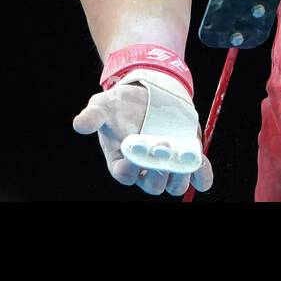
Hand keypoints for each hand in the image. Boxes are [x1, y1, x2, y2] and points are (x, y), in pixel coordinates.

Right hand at [73, 74, 213, 196]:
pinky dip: (202, 175)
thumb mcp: (104, 105)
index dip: (129, 169)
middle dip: (158, 172)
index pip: (124, 174)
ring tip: (183, 157)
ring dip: (180, 175)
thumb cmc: (121, 106)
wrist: (148, 96)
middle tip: (162, 151)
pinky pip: (197, 178)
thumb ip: (93, 116)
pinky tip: (200, 163)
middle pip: (152, 184)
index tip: (133, 153)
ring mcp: (167, 167)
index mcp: (121, 162)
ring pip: (174, 184)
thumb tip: (79, 124)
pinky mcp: (186, 160)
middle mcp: (144, 170)